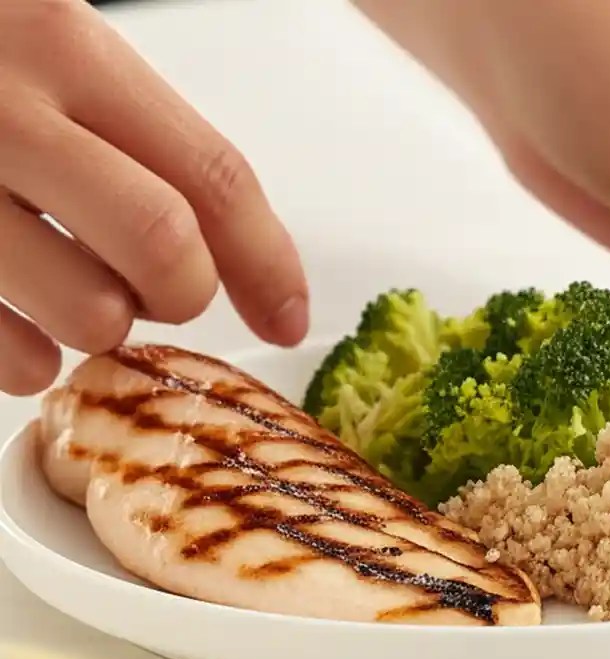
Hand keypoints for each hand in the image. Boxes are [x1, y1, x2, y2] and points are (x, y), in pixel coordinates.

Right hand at [0, 0, 307, 394]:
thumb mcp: (53, 55)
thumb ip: (136, 137)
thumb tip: (233, 259)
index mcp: (68, 50)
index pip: (213, 176)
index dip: (268, 264)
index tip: (289, 320)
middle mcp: (4, 111)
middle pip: (164, 247)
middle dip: (183, 294)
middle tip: (159, 292)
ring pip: (87, 312)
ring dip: (102, 329)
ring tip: (77, 300)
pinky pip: (1, 351)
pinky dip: (28, 363)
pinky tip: (24, 341)